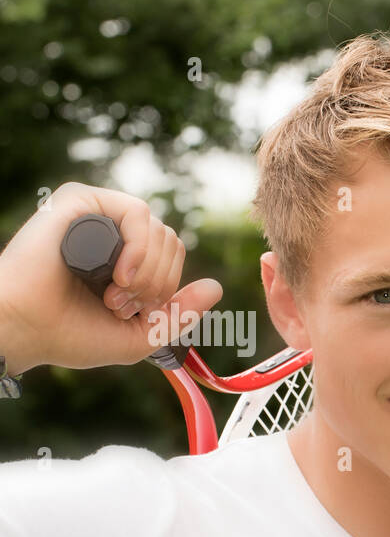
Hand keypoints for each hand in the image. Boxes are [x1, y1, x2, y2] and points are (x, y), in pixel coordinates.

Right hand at [0, 183, 223, 374]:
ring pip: (161, 229)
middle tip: (122, 306)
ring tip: (116, 295)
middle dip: (160, 283)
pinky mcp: (79, 201)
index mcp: (124, 257)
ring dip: (150, 272)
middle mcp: (111, 232)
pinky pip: (137, 212)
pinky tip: (121, 274)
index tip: (136, 313)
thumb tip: (216, 286)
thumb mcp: (142, 334)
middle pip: (173, 242)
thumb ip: (180, 312)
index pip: (173, 255)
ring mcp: (96, 214)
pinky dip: (141, 248)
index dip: (168, 288)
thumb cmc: (71, 335)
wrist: (25, 330)